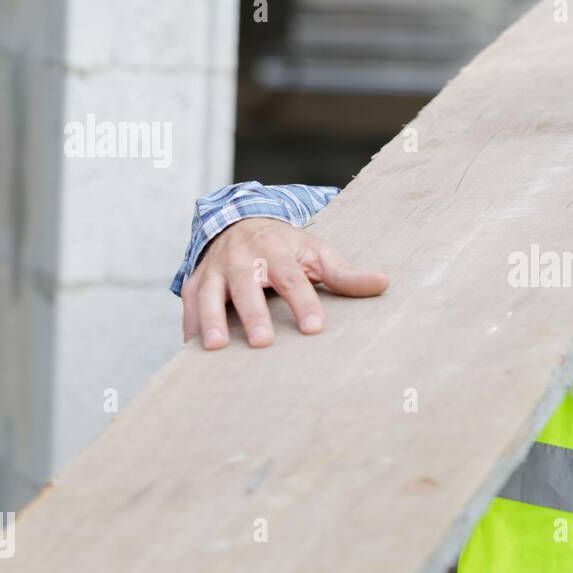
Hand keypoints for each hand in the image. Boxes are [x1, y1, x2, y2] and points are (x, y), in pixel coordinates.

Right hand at [181, 218, 387, 348]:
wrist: (242, 222)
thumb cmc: (287, 247)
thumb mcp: (317, 253)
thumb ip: (346, 274)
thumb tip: (384, 284)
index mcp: (276, 250)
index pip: (292, 279)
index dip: (304, 303)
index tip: (314, 329)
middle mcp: (242, 258)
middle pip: (247, 286)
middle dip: (254, 314)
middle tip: (263, 343)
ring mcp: (216, 269)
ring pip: (210, 294)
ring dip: (211, 320)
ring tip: (216, 347)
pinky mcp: (195, 282)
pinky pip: (188, 304)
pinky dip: (189, 325)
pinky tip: (193, 350)